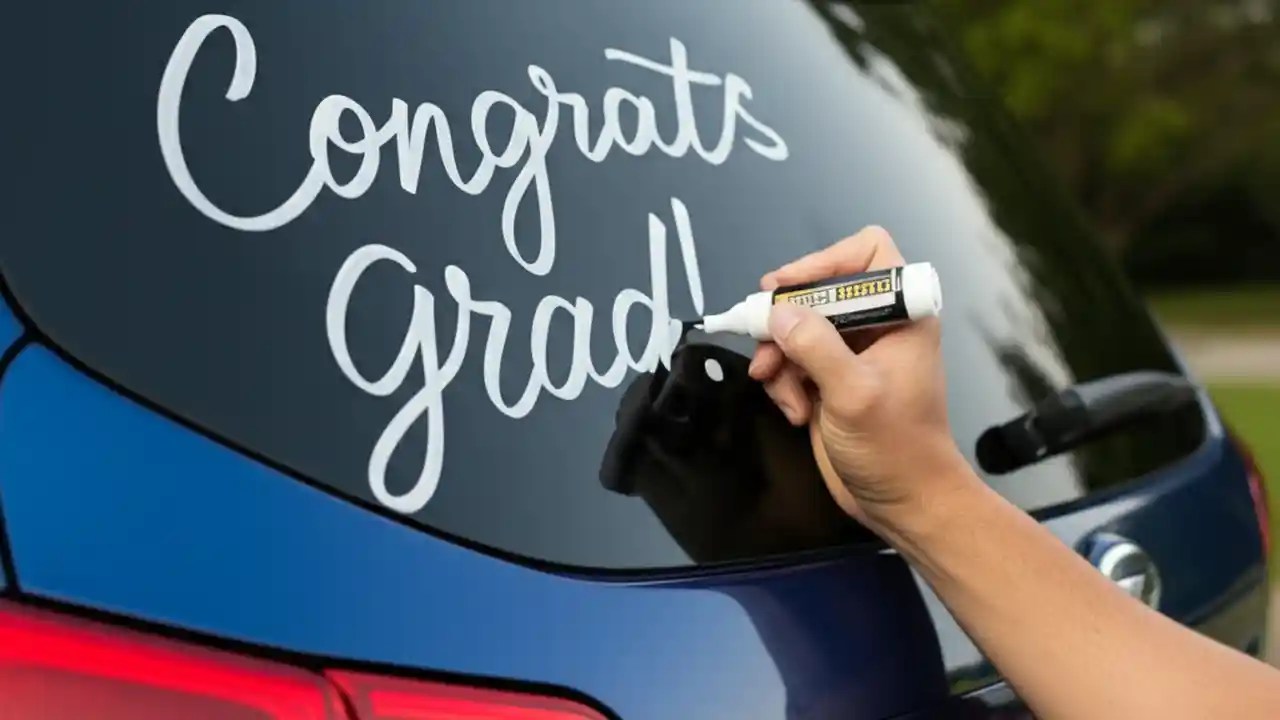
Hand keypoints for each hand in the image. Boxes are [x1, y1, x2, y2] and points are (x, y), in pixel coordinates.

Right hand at [748, 227, 972, 530]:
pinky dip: (783, 382)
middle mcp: (877, 325)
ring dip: (780, 359)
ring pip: (796, 327)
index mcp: (902, 315)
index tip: (788, 287)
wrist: (903, 503)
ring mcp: (851, 352)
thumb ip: (816, 347)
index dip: (825, 262)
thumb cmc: (898, 450)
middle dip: (787, 322)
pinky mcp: (829, 378)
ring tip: (785, 393)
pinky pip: (791, 360)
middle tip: (765, 344)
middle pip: (817, 291)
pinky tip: (795, 410)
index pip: (867, 253)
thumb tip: (778, 314)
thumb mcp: (854, 395)